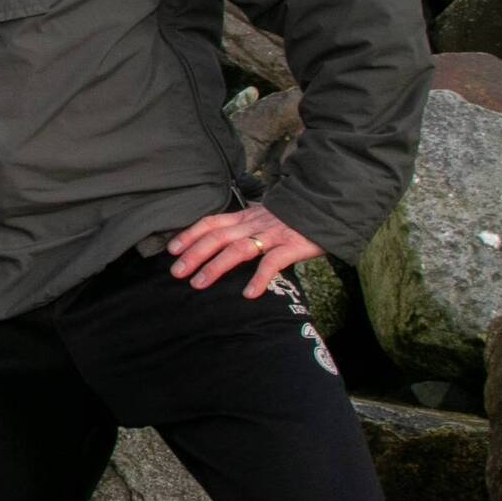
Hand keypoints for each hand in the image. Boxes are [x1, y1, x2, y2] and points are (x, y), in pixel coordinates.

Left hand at [167, 204, 323, 298]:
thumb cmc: (296, 217)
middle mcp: (254, 223)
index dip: (190, 234)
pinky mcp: (293, 246)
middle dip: (194, 254)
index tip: (172, 250)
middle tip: (176, 273)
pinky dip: (259, 278)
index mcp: (246, 216)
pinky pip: (272, 262)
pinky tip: (249, 294)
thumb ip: (247, 226)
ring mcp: (273, 234)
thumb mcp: (266, 216)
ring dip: (215, 266)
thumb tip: (226, 242)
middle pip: (217, 236)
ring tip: (199, 283)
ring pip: (238, 248)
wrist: (330, 206)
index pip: (211, 222)